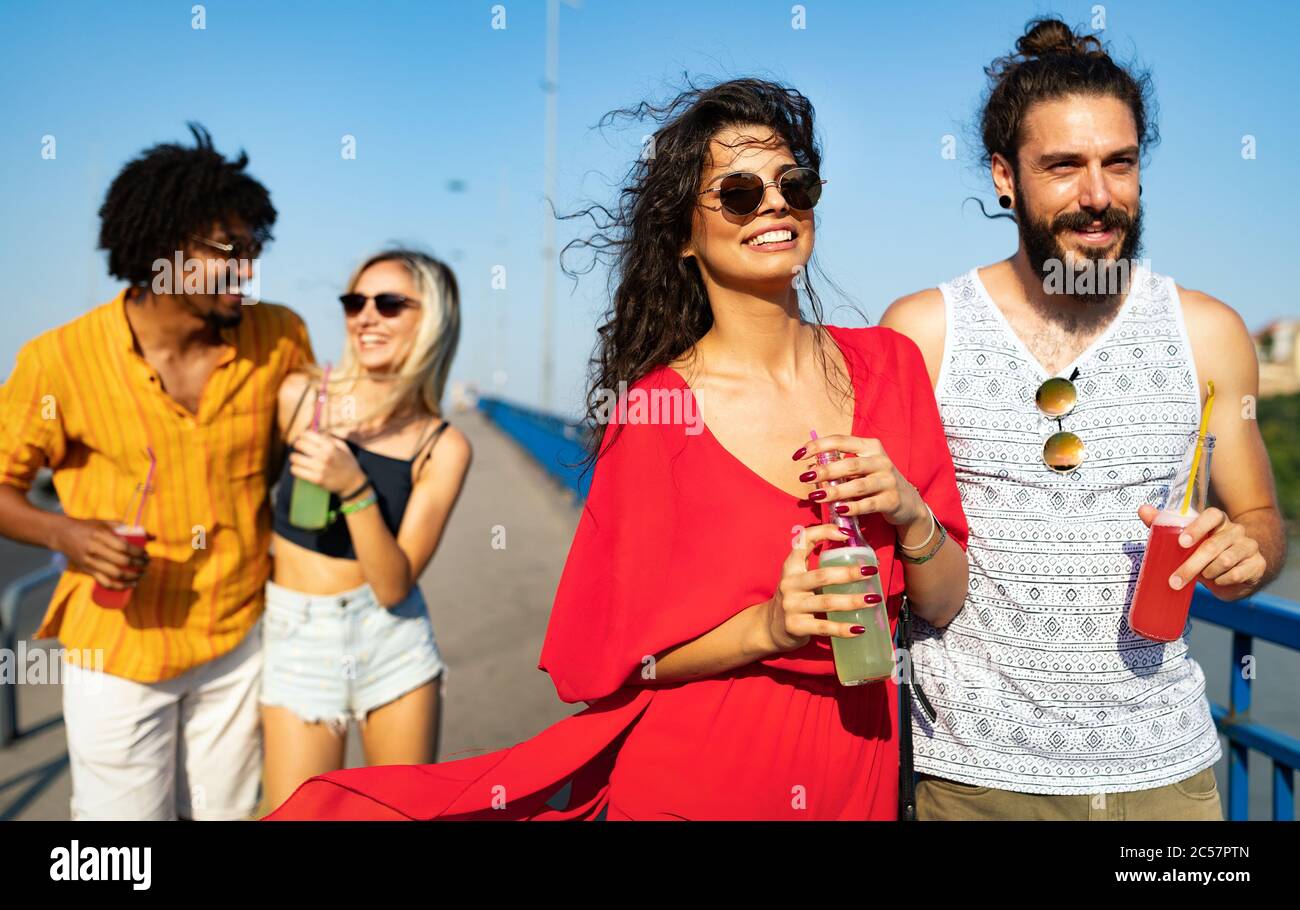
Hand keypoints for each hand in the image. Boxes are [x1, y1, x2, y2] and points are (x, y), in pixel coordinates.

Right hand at [53, 517, 152, 590]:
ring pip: (115, 574)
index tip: (146, 554)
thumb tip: (149, 535)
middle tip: (146, 563)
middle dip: (138, 564)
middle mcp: (94, 549)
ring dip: (132, 577)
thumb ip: (125, 528)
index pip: (123, 547)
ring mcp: (90, 562)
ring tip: (141, 574)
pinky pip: (105, 582)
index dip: (137, 552)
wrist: (62, 534)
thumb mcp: (104, 523)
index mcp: (100, 536)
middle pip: (121, 561)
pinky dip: (119, 586)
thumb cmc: (87, 527)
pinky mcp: (87, 571)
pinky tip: (130, 585)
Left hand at [289, 430, 367, 495]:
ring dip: (295, 458)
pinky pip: (296, 470)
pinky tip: (299, 468)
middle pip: (299, 445)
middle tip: (299, 449)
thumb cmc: (347, 463)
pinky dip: (295, 468)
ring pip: (295, 458)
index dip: (302, 436)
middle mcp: (324, 455)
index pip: (307, 435)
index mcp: (330, 446)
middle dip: (297, 445)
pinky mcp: (316, 479)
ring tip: (298, 459)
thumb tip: (315, 432)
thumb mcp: (343, 447)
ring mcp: (319, 468)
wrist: (353, 483)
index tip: (302, 438)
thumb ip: (329, 438)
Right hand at [758, 522, 883, 652]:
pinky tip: (859, 629)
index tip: (846, 534)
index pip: (803, 541)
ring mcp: (792, 606)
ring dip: (853, 601)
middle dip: (849, 573)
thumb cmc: (794, 597)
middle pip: (822, 576)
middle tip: (871, 571)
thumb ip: (818, 564)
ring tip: (874, 599)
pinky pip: (824, 627)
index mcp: (791, 567)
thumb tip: (853, 551)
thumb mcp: (798, 576)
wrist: (770, 628)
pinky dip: (843, 629)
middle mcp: (789, 584)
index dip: (824, 532)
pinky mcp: (796, 626)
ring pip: (827, 602)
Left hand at [794, 435, 924, 528]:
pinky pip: (869, 504)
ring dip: (835, 491)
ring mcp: (888, 480)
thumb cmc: (875, 482)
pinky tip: (838, 509)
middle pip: (849, 464)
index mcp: (870, 446)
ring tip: (816, 496)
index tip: (798, 455)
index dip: (818, 446)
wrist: (907, 502)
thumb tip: (809, 470)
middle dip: (825, 470)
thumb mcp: (859, 470)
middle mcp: (881, 460)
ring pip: (858, 485)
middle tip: (805, 478)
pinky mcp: (892, 500)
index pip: (841, 440)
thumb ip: (838, 467)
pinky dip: (853, 507)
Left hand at [1137, 505, 1266, 597]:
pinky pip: (1237, 574)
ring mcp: (1249, 546)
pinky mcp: (1257, 564)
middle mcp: (1236, 530)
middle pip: (1213, 546)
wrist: (1239, 570)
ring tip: (1202, 576)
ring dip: (1207, 573)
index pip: (1212, 515)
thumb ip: (1165, 525)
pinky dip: (1222, 581)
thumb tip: (1142, 509)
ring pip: (1225, 561)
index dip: (1197, 528)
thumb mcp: (1188, 540)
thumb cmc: (1207, 551)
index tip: (1181, 543)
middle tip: (1174, 580)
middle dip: (1191, 565)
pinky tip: (1218, 580)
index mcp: (1218, 520)